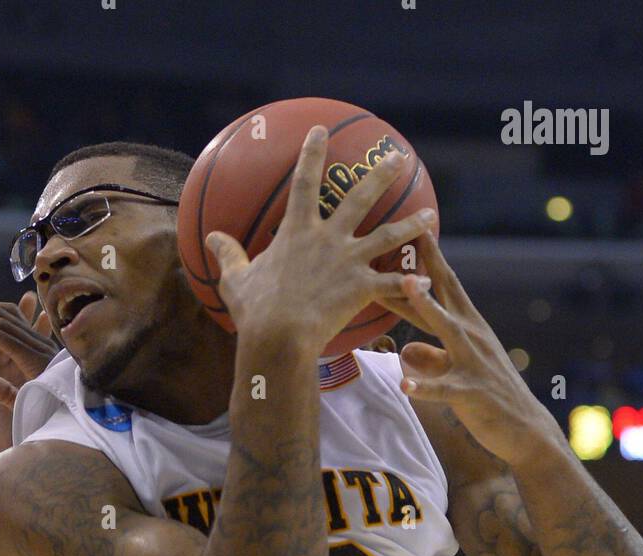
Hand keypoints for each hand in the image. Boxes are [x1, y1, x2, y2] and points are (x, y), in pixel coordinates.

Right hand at [207, 125, 431, 354]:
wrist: (279, 336)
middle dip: (380, 174)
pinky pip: (394, 284)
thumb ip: (228, 254)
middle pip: (360, 197)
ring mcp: (348, 261)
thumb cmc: (255, 311)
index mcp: (297, 231)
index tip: (321, 132)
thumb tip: (210, 238)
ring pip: (388, 235)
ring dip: (412, 224)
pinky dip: (413, 284)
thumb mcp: (235, 280)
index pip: (305, 181)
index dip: (312, 153)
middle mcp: (328, 238)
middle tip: (398, 156)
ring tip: (431, 214)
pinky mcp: (362, 288)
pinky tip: (432, 281)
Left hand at [379, 224, 562, 463]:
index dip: (430, 258)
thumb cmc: (490, 400)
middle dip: (428, 262)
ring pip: (446, 329)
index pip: (446, 286)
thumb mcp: (456, 374)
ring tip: (404, 285)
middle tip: (408, 231)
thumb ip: (432, 359)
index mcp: (469, 329)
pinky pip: (443, 390)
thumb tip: (407, 349)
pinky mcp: (471, 394)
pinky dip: (423, 387)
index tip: (414, 227)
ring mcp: (473, 363)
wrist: (525, 432)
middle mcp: (473, 337)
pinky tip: (403, 384)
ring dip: (426, 305)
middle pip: (447, 292)